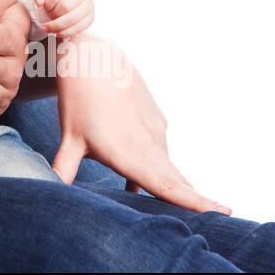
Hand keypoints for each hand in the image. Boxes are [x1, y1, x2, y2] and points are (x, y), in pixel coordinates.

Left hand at [32, 0, 93, 37]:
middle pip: (65, 7)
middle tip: (48, 14)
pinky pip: (80, 28)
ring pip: (73, 19)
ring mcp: (89, 4)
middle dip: (53, 14)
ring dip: (57, 26)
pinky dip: (66, 32)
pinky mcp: (91, 17)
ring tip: (49, 27)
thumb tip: (39, 2)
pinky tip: (57, 32)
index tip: (44, 6)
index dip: (47, 5)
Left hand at [48, 35, 232, 214]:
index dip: (195, 202)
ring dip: (174, 185)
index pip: (167, 185)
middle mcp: (150, 144)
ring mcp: (156, 131)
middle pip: (177, 180)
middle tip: (219, 217)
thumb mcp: (70, 137)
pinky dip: (160, 165)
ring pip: (168, 165)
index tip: (224, 212)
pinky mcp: (156, 121)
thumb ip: (64, 168)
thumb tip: (50, 186)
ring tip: (183, 206)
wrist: (95, 57)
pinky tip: (144, 180)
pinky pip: (160, 150)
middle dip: (197, 202)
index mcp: (132, 153)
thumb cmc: (78, 100)